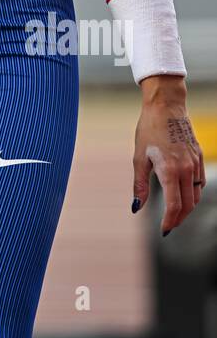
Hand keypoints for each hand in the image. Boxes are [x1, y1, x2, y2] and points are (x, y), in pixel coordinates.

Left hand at [132, 80, 205, 232]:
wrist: (166, 106)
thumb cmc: (148, 130)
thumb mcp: (139, 158)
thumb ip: (139, 185)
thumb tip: (136, 208)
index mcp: (170, 171)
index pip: (175, 206)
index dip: (170, 222)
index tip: (164, 231)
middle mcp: (186, 169)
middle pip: (188, 205)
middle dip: (179, 219)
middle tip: (169, 226)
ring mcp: (195, 163)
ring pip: (196, 195)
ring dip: (187, 207)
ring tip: (176, 214)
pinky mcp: (199, 156)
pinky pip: (200, 181)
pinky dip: (193, 192)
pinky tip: (184, 193)